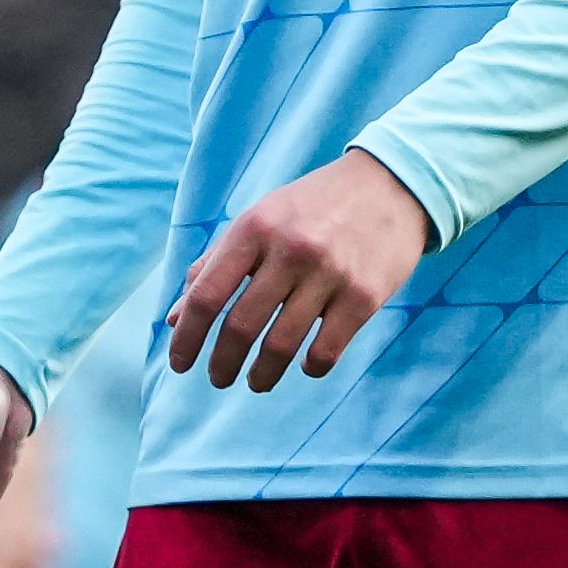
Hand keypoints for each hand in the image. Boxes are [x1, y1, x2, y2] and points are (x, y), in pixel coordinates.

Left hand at [167, 152, 433, 392]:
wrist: (391, 184)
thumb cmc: (313, 207)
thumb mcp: (259, 219)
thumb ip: (214, 265)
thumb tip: (175, 318)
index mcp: (255, 228)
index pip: (207, 295)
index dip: (187, 337)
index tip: (180, 363)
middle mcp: (290, 250)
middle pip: (241, 326)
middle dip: (221, 363)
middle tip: (217, 379)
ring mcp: (330, 274)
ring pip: (281, 346)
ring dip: (261, 375)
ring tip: (255, 382)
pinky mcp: (365, 295)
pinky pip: (326, 351)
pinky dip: (309, 369)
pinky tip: (304, 367)